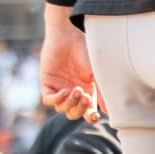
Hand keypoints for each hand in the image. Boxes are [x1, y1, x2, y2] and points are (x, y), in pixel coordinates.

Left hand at [40, 3, 101, 122]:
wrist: (69, 35)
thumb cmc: (86, 51)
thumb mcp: (97, 73)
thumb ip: (102, 92)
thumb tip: (108, 111)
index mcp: (87, 91)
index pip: (87, 112)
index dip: (90, 117)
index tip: (95, 116)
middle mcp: (73, 92)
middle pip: (74, 113)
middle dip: (80, 109)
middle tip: (85, 96)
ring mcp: (59, 88)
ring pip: (61, 109)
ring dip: (70, 103)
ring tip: (76, 90)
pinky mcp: (47, 83)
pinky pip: (49, 100)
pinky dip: (57, 99)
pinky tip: (65, 91)